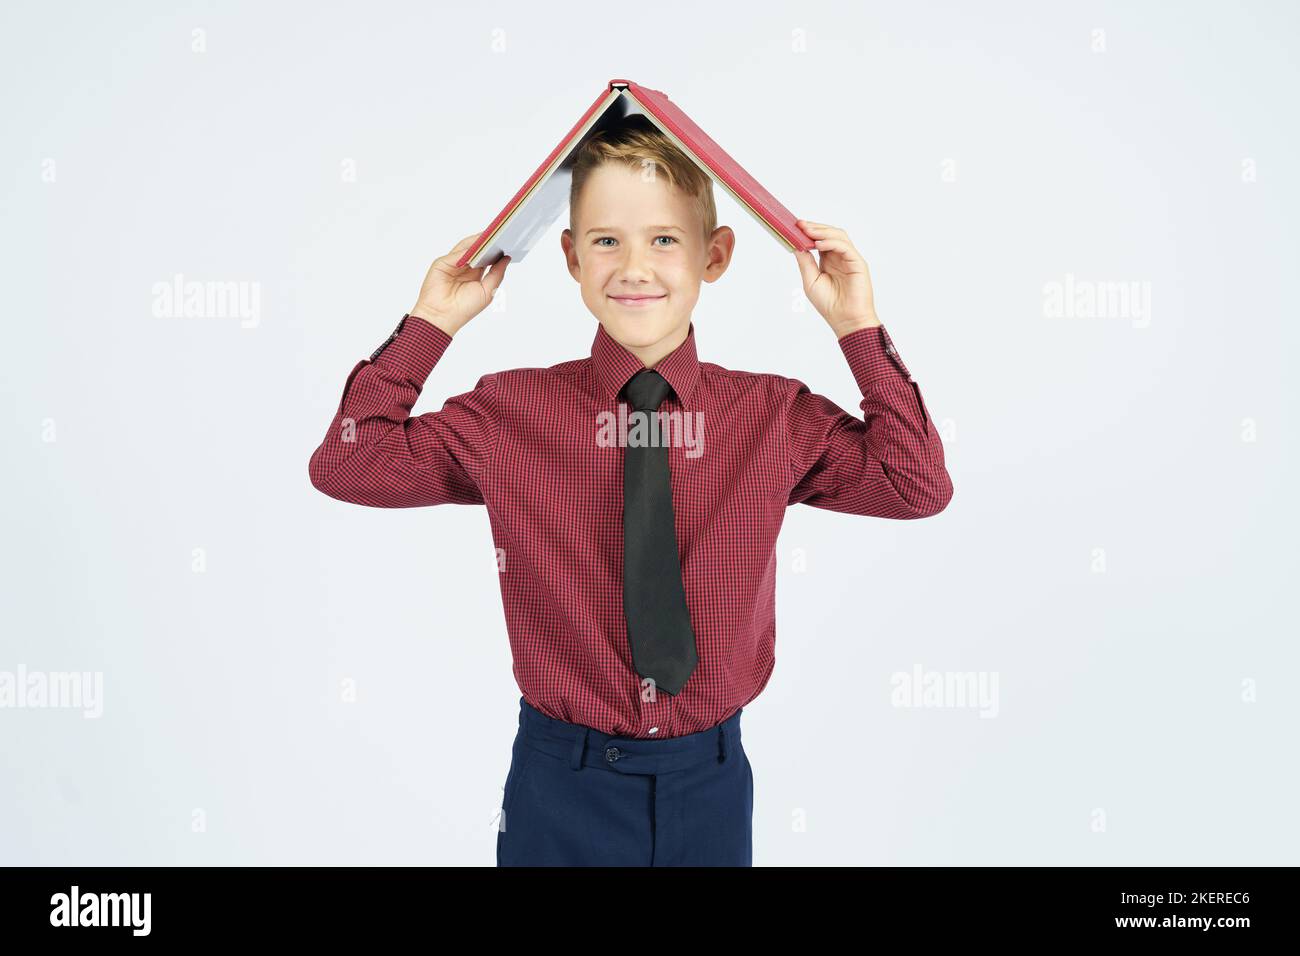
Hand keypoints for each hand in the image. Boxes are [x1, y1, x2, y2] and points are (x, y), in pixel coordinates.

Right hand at [409, 232, 510, 335]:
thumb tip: (506, 258)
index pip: (487, 256)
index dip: (496, 248)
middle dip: (489, 241)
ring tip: (493, 234)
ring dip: (478, 241)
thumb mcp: (487, 290)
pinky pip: (457, 252)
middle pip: (477, 249)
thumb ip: (497, 273)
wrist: (443, 317)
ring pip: (467, 247)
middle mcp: (464, 267)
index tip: (509, 239)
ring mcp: (453, 263)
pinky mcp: (442, 263)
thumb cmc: (464, 308)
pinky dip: (467, 248)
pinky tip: (478, 245)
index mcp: (475, 274)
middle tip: (503, 231)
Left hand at [793, 219, 880, 337]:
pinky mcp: (858, 263)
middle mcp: (840, 257)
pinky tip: (819, 244)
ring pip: (839, 236)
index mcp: (828, 261)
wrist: (845, 320)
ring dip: (823, 231)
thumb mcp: (811, 281)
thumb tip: (796, 246)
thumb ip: (805, 262)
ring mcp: (850, 259)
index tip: (795, 226)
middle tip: (800, 225)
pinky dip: (832, 242)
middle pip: (830, 234)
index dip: (809, 232)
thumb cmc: (829, 304)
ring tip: (808, 231)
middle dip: (814, 228)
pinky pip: (845, 247)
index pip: (820, 240)